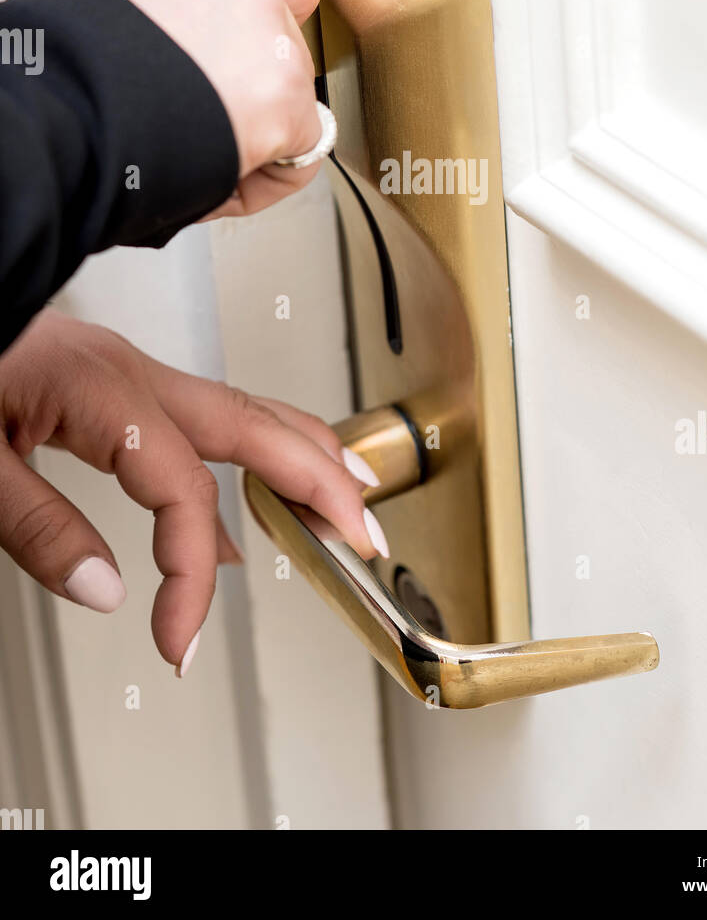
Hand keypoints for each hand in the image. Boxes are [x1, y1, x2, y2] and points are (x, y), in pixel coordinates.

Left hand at [0, 312, 386, 675]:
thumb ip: (42, 529)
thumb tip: (110, 588)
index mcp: (106, 391)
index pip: (186, 492)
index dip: (194, 575)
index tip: (180, 637)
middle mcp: (134, 374)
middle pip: (256, 426)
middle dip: (319, 482)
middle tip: (361, 536)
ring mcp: (133, 372)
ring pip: (245, 411)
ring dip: (303, 457)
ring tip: (345, 502)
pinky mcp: (121, 383)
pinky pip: (208, 419)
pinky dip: (255, 455)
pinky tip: (257, 499)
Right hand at [35, 0, 325, 215]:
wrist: (58, 116)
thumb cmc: (57, 69)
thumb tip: (171, 37)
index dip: (233, 22)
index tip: (209, 51)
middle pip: (279, 21)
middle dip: (249, 69)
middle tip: (198, 106)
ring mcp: (265, 21)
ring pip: (293, 81)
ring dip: (259, 117)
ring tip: (197, 139)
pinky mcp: (286, 88)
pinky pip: (306, 143)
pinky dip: (271, 170)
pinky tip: (222, 171)